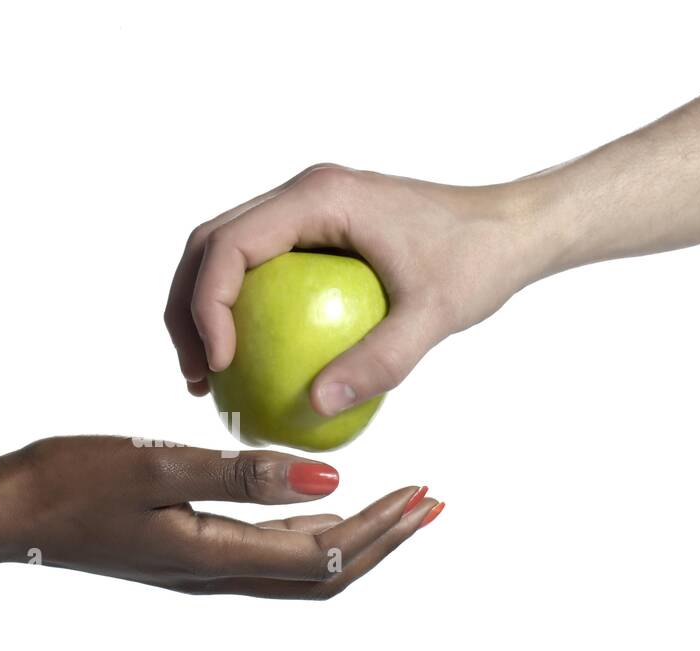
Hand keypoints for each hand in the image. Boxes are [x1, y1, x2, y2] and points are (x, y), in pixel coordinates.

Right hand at [0, 436, 441, 598]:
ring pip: (300, 566)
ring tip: (391, 504)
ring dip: (353, 537)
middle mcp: (217, 574)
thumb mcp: (155, 463)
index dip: (380, 529)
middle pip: (325, 573)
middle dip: (384, 540)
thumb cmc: (71, 480)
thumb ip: (241, 473)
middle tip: (429, 503)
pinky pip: (268, 550)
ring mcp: (201, 567)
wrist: (9, 513)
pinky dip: (310, 529)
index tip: (424, 493)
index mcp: (215, 557)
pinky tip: (315, 493)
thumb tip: (330, 477)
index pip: (324, 555)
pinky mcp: (187, 550)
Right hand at [165, 164, 545, 413]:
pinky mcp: (314, 230)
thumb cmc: (480, 262)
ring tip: (207, 376)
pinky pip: (259, 268)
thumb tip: (314, 408)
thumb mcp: (436, 318)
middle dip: (186, 310)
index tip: (219, 364)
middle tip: (195, 377)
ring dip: (202, 310)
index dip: (206, 305)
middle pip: (209, 244)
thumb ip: (379, 362)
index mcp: (318, 196)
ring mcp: (305, 209)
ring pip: (225, 253)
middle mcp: (301, 192)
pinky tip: (248, 367)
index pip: (230, 244)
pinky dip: (239, 311)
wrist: (513, 228)